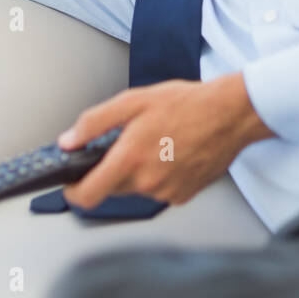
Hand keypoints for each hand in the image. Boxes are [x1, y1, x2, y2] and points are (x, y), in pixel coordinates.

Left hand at [58, 73, 273, 209]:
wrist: (230, 115)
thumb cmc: (187, 104)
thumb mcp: (133, 101)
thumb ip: (94, 123)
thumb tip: (68, 141)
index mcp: (130, 160)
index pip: (88, 196)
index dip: (74, 191)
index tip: (72, 182)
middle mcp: (147, 183)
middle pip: (112, 189)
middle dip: (112, 169)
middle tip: (126, 143)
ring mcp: (167, 192)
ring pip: (137, 189)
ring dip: (137, 172)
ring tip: (156, 143)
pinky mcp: (183, 195)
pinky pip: (158, 190)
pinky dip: (158, 176)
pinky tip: (172, 153)